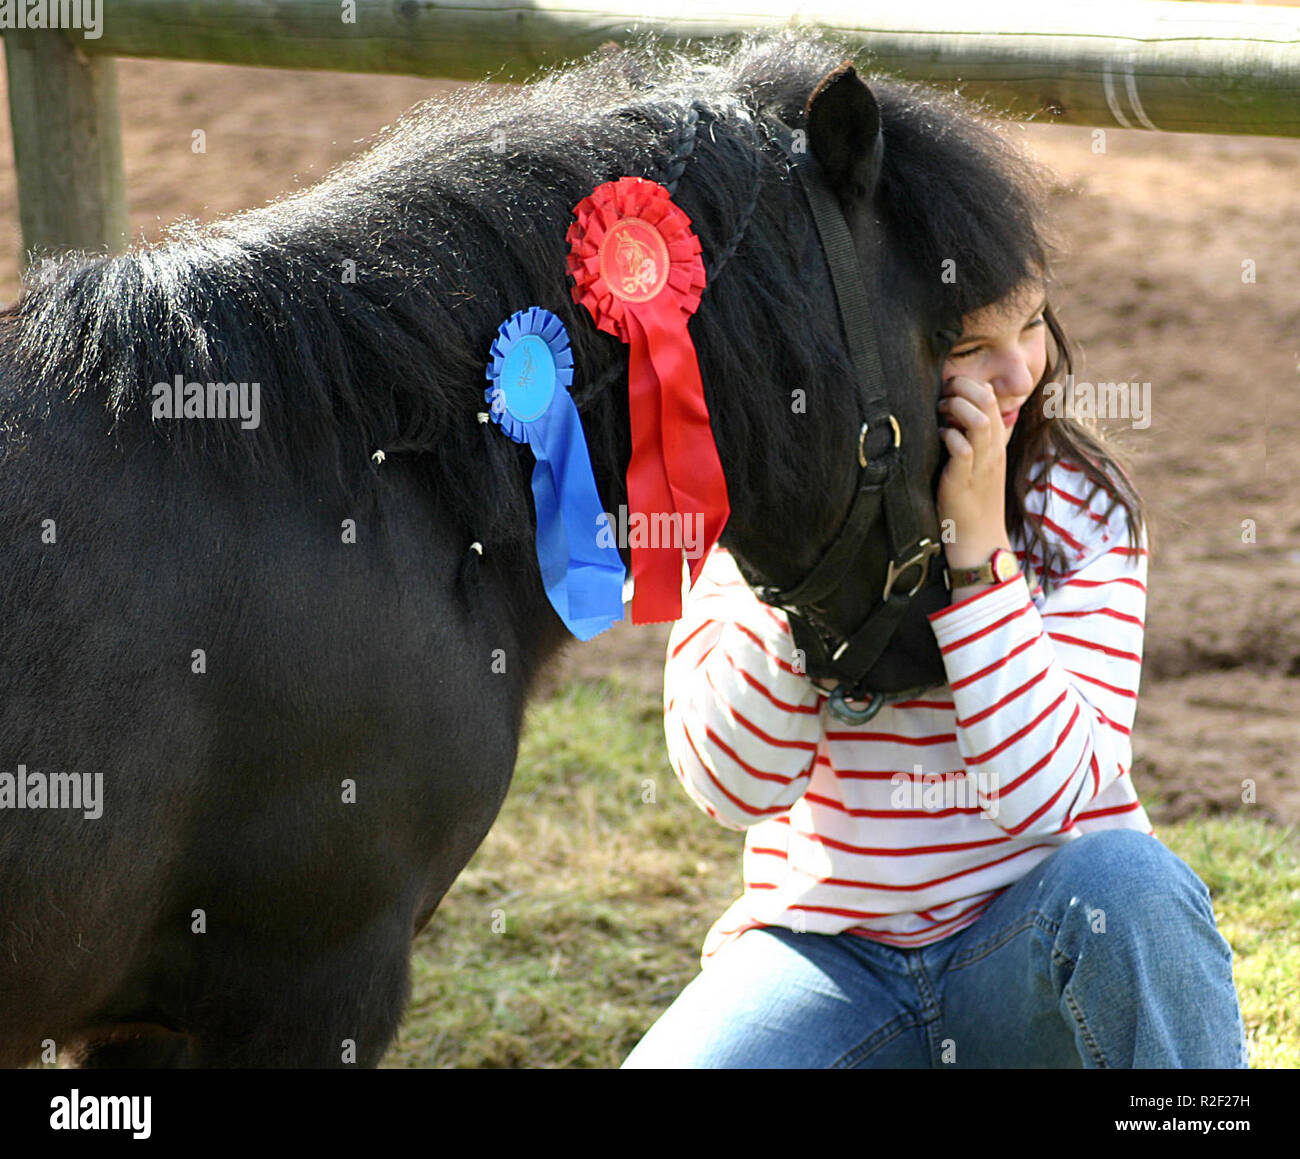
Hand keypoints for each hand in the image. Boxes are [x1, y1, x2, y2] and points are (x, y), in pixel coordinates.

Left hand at [936, 375, 1011, 569]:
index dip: (970, 384)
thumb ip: (969, 440)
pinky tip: (938, 437)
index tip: (948, 389)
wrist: (979, 540)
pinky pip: (962, 449)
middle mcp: (992, 450)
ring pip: (979, 421)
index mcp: (996, 443)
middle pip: (988, 400)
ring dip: (956, 408)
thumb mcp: (976, 464)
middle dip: (962, 387)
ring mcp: (981, 465)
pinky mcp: (964, 481)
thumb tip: (948, 416)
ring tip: (940, 412)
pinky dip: (948, 437)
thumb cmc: (971, 501)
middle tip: (942, 394)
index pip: (992, 397)